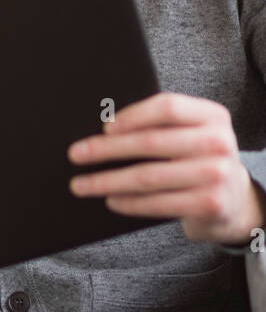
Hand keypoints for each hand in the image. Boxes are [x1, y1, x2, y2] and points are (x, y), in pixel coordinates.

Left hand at [67, 92, 265, 246]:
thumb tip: (103, 130)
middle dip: (107, 150)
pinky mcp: (211, 204)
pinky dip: (129, 202)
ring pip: (149, 177)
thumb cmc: (198, 160)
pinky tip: (110, 199)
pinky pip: (159, 203)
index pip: (167, 106)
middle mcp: (219, 142)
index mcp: (213, 116)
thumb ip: (162, 127)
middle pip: (151, 142)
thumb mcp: (191, 135)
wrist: (235, 200)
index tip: (103, 127)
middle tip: (76, 155)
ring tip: (82, 184)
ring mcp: (217, 175)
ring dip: (108, 181)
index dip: (132, 115)